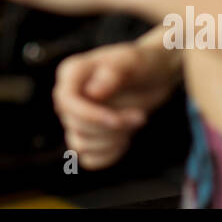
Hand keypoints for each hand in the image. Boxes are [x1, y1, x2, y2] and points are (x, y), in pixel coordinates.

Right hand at [55, 39, 179, 169]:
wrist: (154, 75)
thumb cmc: (141, 64)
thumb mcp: (131, 62)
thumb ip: (112, 73)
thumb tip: (92, 92)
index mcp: (72, 74)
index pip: (66, 102)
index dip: (89, 116)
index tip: (117, 120)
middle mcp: (69, 96)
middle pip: (76, 127)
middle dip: (111, 128)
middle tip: (139, 116)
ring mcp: (77, 118)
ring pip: (81, 146)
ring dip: (112, 141)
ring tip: (133, 123)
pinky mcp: (89, 136)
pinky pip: (90, 159)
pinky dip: (110, 155)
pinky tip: (125, 139)